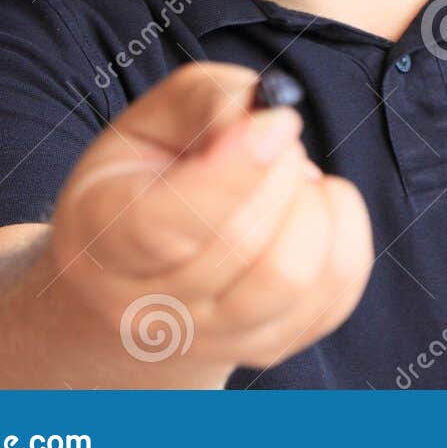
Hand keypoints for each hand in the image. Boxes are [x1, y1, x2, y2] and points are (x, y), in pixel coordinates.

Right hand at [47, 62, 372, 374]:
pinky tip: (312, 210)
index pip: (166, 224)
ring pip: (294, 277)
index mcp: (103, 238)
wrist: (139, 276)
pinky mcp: (269, 347)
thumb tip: (267, 119)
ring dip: (313, 206)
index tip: (281, 122)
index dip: (235, 170)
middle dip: (283, 168)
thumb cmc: (149, 179)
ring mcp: (210, 340)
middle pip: (246, 242)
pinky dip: (343, 233)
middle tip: (274, 138)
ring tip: (292, 180)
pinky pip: (337, 291)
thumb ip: (207, 99)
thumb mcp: (153, 120)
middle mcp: (147, 308)